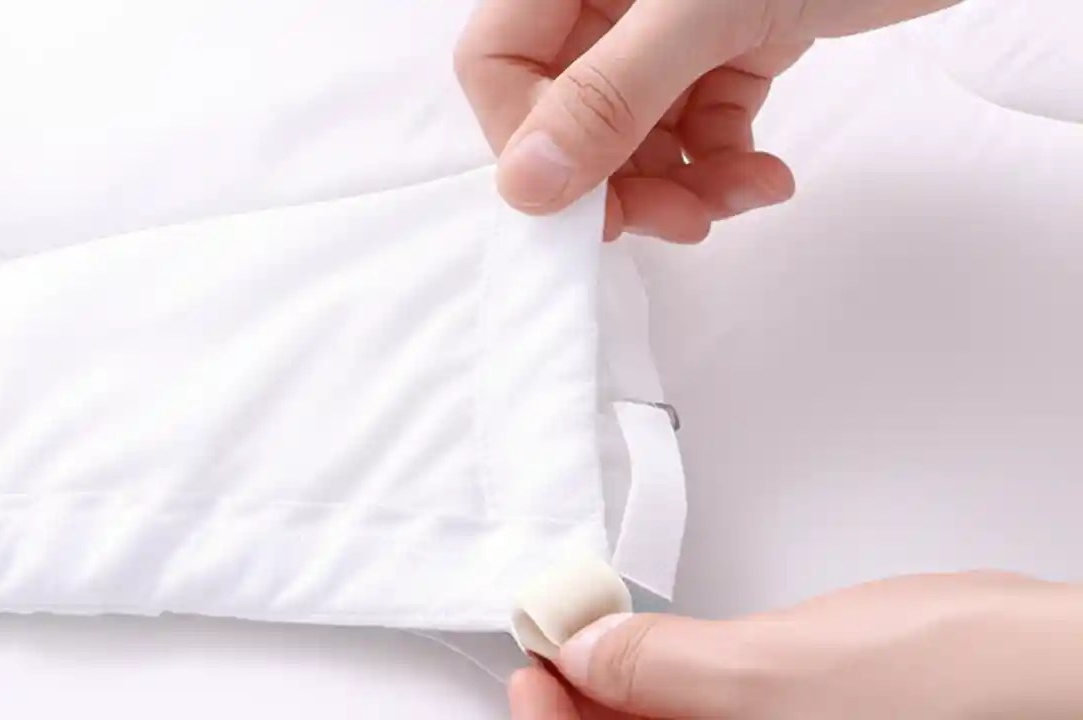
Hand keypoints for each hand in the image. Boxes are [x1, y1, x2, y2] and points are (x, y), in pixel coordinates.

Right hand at [455, 0, 959, 241]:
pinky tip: (767, 178)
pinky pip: (702, 127)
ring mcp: (674, 23)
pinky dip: (727, 165)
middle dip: (620, 180)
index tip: (580, 202)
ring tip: (741, 197)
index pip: (500, 64)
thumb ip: (610, 94)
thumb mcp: (704, 9)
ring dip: (682, 186)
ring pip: (638, 134)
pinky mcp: (736, 44)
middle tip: (675, 222)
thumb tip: (525, 185)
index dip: (529, 140)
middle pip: (568, 112)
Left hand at [512, 572, 1082, 718]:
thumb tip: (582, 652)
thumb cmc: (968, 693)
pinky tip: (654, 653)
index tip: (531, 664)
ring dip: (618, 692)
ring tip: (591, 635)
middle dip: (580, 703)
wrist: (1071, 677)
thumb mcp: (776, 672)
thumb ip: (661, 668)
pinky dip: (669, 689)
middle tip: (552, 639)